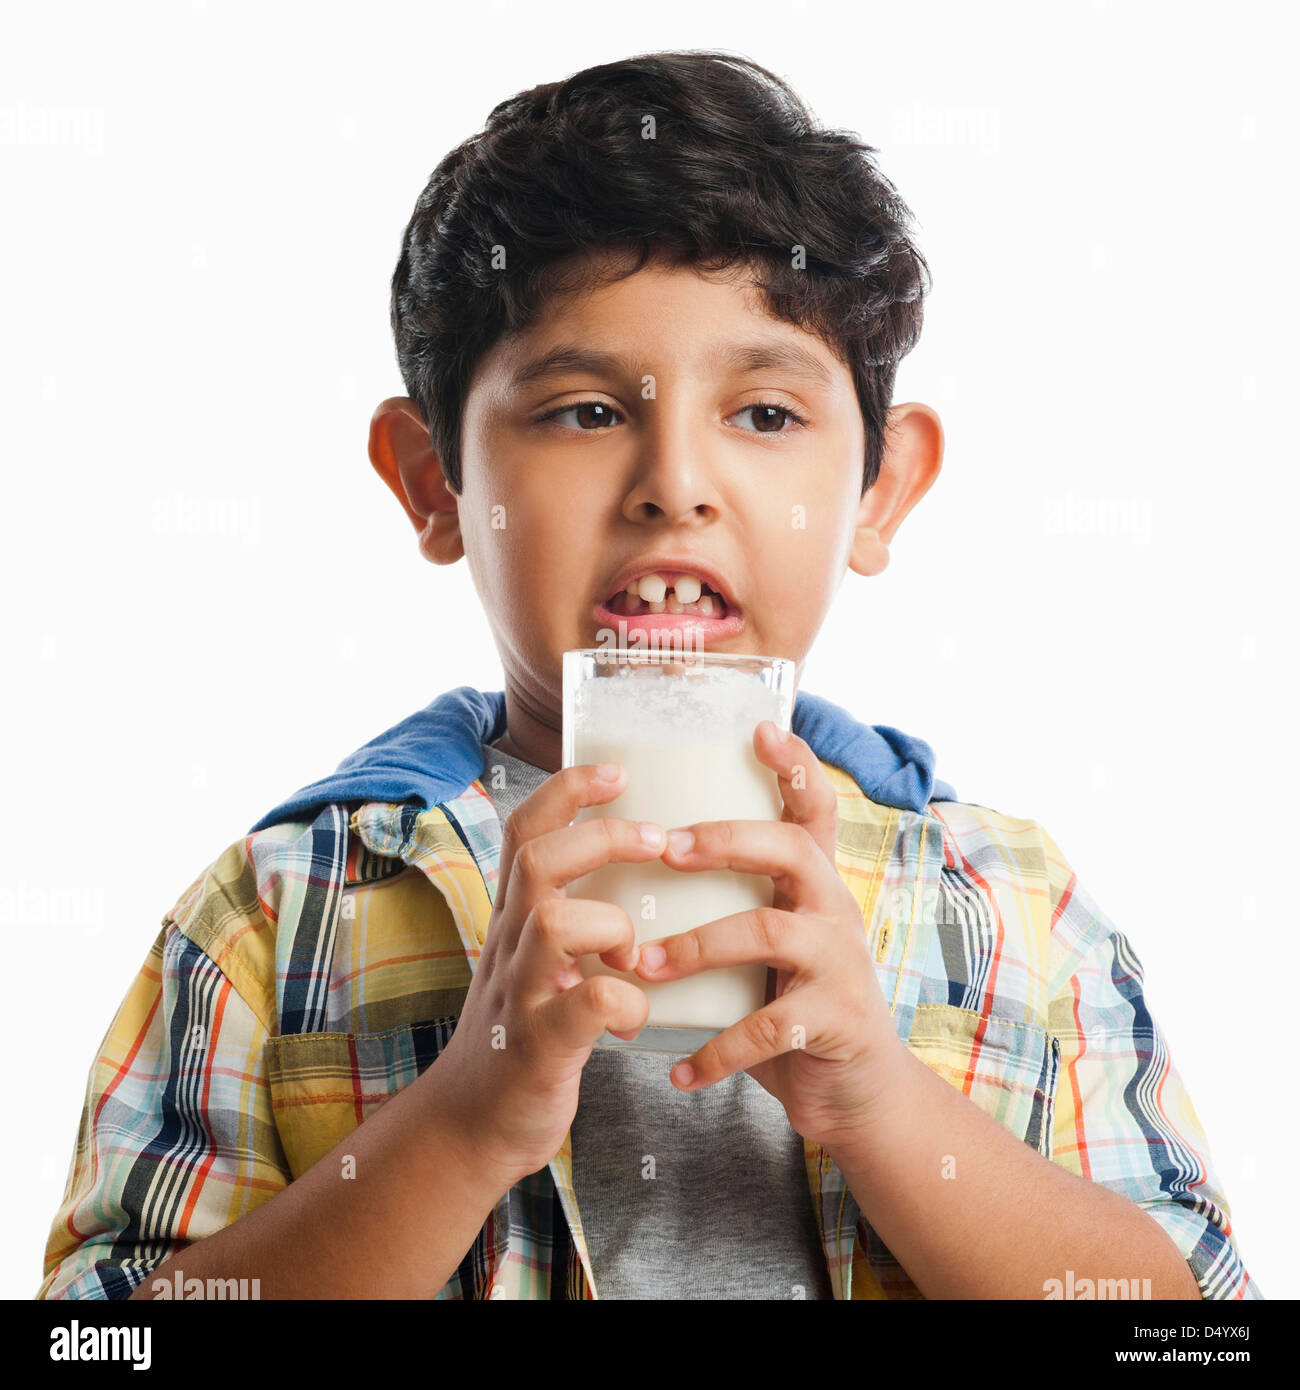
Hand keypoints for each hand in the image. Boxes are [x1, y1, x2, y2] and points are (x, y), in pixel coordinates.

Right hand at [429, 763, 665, 1187]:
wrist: (469, 1126)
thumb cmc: (524, 1032)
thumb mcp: (534, 959)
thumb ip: (567, 914)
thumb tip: (633, 861)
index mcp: (514, 918)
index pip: (526, 830)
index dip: (567, 789)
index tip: (617, 770)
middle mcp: (510, 945)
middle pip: (540, 860)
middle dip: (604, 837)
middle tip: (657, 840)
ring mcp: (521, 994)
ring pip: (554, 922)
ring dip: (611, 925)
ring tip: (634, 952)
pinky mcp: (540, 1046)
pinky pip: (587, 1006)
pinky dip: (624, 1003)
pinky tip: (634, 1015)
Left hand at [632, 720, 910, 1150]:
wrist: (857, 1094)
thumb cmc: (793, 1005)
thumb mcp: (770, 946)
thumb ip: (730, 907)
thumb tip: (637, 868)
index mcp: (815, 885)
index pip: (815, 809)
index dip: (795, 766)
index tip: (759, 728)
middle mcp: (835, 911)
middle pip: (793, 849)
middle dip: (728, 839)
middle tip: (667, 849)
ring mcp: (841, 965)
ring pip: (769, 932)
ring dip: (697, 946)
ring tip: (644, 965)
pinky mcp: (836, 1022)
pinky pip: (769, 1028)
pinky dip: (717, 1050)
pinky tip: (679, 1070)